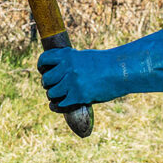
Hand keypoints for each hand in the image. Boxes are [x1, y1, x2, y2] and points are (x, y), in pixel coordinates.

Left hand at [36, 29, 162, 109]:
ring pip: (52, 92)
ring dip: (54, 95)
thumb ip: (71, 62)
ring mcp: (72, 83)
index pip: (45, 59)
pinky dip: (57, 106)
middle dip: (48, 83)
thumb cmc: (106, 63)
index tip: (43, 70)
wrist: (120, 71)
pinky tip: (56, 106)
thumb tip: (59, 70)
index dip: (42, 66)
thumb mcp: (85, 57)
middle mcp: (67, 68)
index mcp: (68, 55)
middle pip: (46, 79)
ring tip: (60, 95)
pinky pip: (60, 104)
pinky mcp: (78, 96)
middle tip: (53, 85)